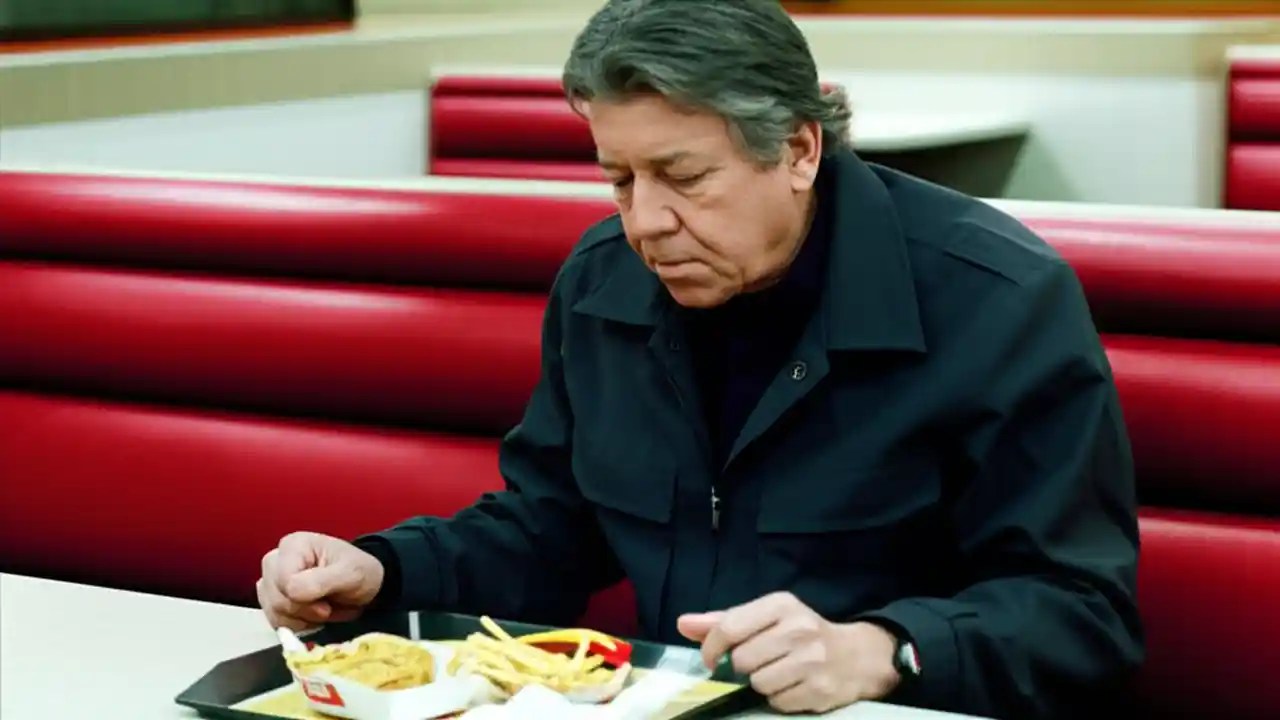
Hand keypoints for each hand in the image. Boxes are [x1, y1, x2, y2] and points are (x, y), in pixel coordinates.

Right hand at [257, 532, 384, 630]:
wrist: (363, 585)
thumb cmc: (359, 572)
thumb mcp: (351, 573)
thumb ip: (321, 581)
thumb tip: (293, 591)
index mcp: (293, 545)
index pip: (285, 581)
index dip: (305, 598)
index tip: (327, 603)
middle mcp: (275, 560)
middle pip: (277, 599)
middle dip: (306, 611)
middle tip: (328, 607)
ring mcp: (271, 581)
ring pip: (274, 613)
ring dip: (303, 619)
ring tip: (323, 608)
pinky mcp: (272, 600)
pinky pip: (275, 622)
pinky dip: (297, 625)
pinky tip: (312, 615)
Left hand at [677, 592, 900, 713]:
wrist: (856, 656)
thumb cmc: (800, 633)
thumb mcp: (766, 618)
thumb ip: (724, 621)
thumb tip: (684, 623)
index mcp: (781, 605)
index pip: (729, 626)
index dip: (712, 648)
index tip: (714, 659)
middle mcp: (799, 628)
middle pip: (742, 660)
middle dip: (741, 669)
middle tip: (752, 667)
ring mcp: (812, 660)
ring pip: (759, 684)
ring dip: (760, 685)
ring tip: (775, 675)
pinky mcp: (820, 689)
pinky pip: (778, 702)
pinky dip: (779, 699)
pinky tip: (791, 686)